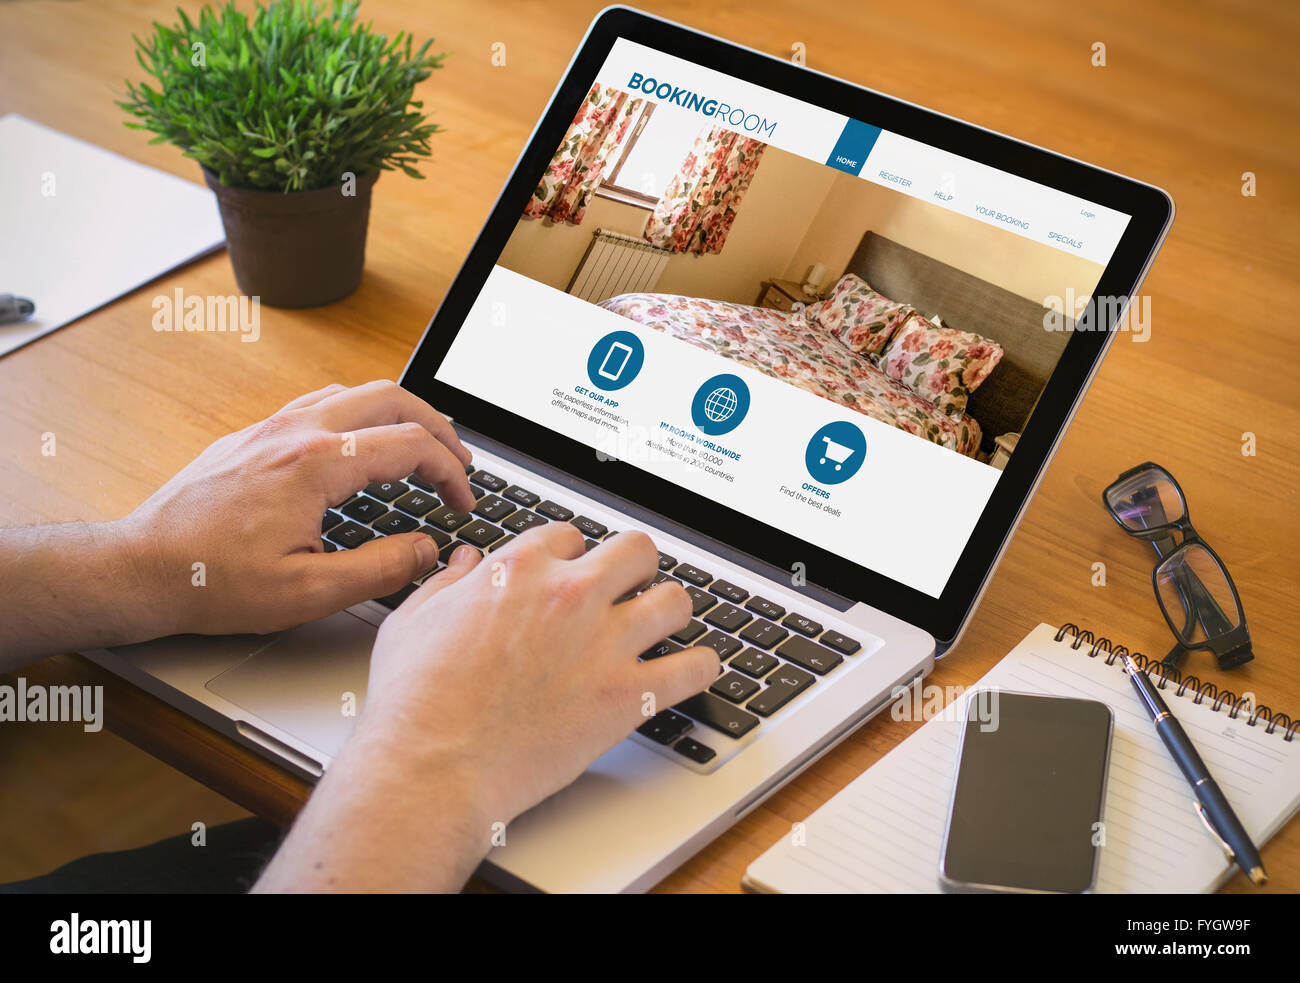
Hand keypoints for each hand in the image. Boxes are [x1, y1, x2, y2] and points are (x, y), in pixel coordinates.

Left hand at [117, 380, 475, 637]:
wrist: (141, 567)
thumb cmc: (213, 582)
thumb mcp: (307, 593)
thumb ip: (378, 569)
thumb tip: (426, 550)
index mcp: (316, 464)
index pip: (411, 446)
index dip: (451, 473)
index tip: (462, 503)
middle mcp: (296, 431)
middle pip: (392, 398)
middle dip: (439, 428)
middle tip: (460, 463)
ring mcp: (273, 426)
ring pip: (357, 392)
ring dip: (401, 415)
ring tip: (424, 448)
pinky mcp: (256, 434)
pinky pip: (324, 402)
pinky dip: (363, 415)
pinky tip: (365, 445)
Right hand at [255, 524, 718, 891]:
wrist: (433, 766)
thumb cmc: (414, 701)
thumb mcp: (412, 621)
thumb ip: (445, 584)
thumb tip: (463, 561)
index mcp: (519, 569)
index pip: (570, 536)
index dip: (570, 557)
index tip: (570, 577)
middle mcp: (570, 594)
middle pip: (637, 550)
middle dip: (634, 568)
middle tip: (628, 591)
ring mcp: (604, 642)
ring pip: (675, 600)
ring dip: (670, 612)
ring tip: (661, 628)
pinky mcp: (628, 694)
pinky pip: (695, 668)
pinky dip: (700, 669)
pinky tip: (691, 672)